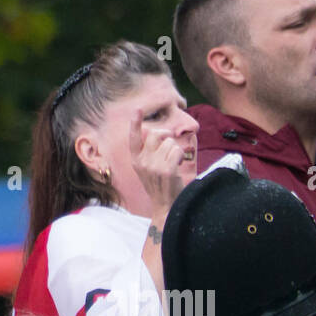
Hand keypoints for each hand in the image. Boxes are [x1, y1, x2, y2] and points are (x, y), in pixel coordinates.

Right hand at [129, 110, 195, 224]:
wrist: (166, 206)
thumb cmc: (160, 184)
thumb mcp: (147, 168)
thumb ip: (149, 152)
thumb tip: (160, 133)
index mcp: (136, 161)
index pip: (133, 138)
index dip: (135, 123)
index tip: (137, 109)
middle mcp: (142, 162)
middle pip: (155, 134)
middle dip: (166, 136)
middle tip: (170, 145)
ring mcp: (153, 166)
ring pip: (169, 143)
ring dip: (175, 150)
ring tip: (173, 164)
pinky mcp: (166, 170)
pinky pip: (177, 150)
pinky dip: (181, 156)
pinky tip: (178, 166)